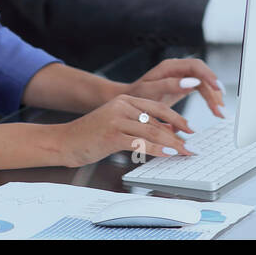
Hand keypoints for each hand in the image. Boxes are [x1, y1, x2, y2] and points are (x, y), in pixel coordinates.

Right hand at [51, 94, 196, 167]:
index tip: (189, 129)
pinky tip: (166, 154)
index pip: (157, 107)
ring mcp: (117, 119)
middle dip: (179, 133)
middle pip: (158, 119)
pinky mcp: (112, 135)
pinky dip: (157, 150)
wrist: (64, 141)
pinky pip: (141, 143)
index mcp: (124, 100)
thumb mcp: (117, 123)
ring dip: (172, 144)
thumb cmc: (91, 135)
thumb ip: (138, 124)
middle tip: (190, 145)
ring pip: (152, 131)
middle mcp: (122, 106)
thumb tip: (164, 133)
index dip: (177, 118)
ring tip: (182, 152)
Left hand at [121, 58, 225, 118]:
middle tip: (220, 109)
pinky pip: (201, 89)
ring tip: (220, 113)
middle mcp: (178, 68)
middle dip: (214, 91)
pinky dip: (209, 99)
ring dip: (214, 97)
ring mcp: (182, 76)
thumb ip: (170, 85)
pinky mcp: (184, 85)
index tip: (218, 89)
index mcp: (170, 66)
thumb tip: (192, 83)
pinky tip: (215, 109)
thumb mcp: (150, 90)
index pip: (196, 66)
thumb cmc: (137, 95)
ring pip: (205, 83)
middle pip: (203, 76)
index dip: (209, 76)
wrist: (129, 99)